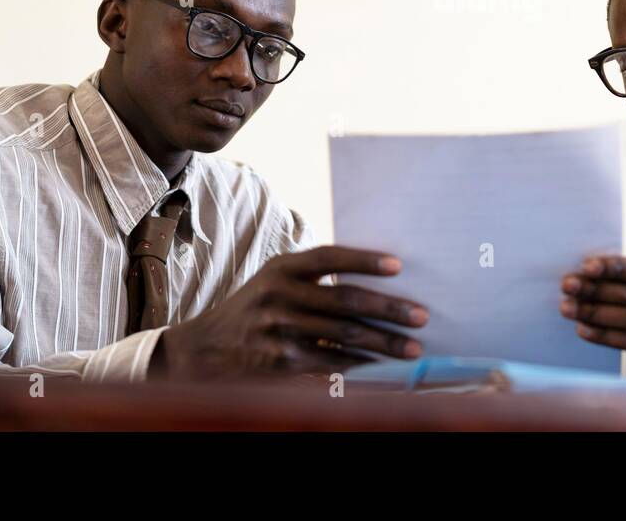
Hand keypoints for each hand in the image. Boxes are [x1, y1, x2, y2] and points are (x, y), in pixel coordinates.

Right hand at [153, 245, 427, 379]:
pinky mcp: (280, 361)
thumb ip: (313, 276)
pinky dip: (359, 366)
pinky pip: (329, 362)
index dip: (365, 260)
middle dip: (388, 309)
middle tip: (421, 316)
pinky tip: (382, 368)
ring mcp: (278, 329)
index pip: (330, 257)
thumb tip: (375, 281)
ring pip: (343, 335)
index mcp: (282, 267)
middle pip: (344, 299)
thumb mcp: (274, 281)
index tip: (399, 266)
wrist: (204, 350)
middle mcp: (279, 294)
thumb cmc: (255, 308)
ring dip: (383, 343)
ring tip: (412, 347)